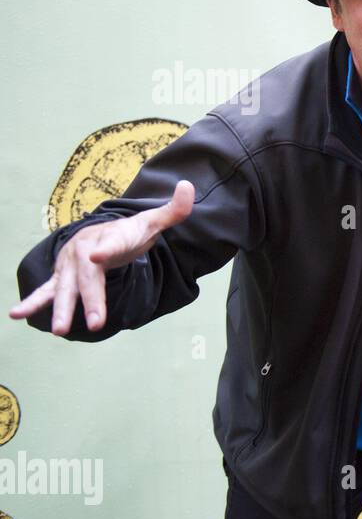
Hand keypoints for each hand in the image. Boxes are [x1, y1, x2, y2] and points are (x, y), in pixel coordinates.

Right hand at [10, 180, 194, 334]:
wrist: (106, 231)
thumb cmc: (131, 230)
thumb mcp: (153, 221)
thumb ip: (173, 210)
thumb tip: (188, 187)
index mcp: (107, 236)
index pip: (109, 244)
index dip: (105, 250)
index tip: (98, 257)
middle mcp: (84, 250)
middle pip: (87, 277)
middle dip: (91, 299)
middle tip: (96, 323)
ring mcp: (70, 265)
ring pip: (65, 289)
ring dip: (61, 309)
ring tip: (58, 330)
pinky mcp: (62, 276)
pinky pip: (47, 290)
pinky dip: (32, 302)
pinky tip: (15, 314)